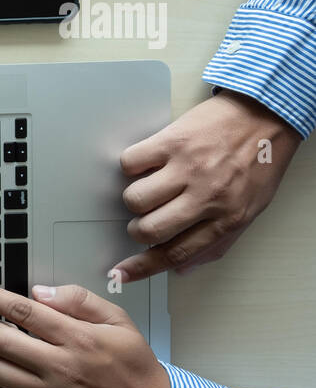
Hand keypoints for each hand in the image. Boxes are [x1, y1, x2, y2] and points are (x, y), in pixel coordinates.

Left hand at [0, 277, 169, 387]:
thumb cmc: (134, 366)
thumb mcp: (118, 321)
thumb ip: (78, 300)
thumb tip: (38, 293)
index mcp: (77, 338)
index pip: (22, 310)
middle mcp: (60, 366)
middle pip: (0, 340)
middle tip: (4, 328)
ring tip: (11, 355)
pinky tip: (5, 383)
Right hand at [114, 90, 299, 280]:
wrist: (266, 115)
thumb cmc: (259, 162)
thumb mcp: (250, 210)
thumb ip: (217, 242)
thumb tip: (182, 267)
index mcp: (227, 217)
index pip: (175, 253)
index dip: (142, 267)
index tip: (121, 273)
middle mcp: (207, 196)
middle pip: (149, 229)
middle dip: (138, 229)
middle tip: (145, 219)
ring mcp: (188, 168)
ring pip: (135, 199)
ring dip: (136, 198)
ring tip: (151, 187)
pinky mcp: (172, 142)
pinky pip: (130, 164)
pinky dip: (132, 167)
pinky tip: (148, 164)